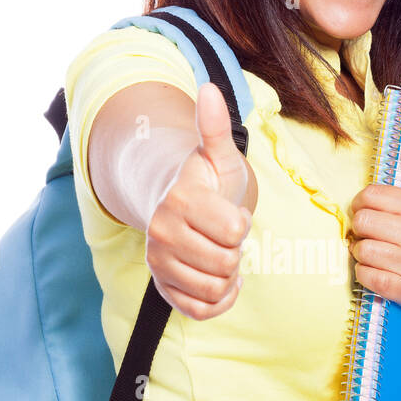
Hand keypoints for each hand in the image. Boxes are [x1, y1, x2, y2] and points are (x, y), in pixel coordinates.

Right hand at [145, 82, 251, 319]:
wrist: (180, 207)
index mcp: (179, 201)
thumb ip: (215, 127)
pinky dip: (219, 299)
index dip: (241, 224)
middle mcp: (161, 234)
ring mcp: (159, 264)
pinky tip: (218, 278)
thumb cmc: (209, 182)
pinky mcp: (163, 289)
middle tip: (224, 235)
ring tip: (219, 252)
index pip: (234, 232)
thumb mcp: (219, 155)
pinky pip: (202, 310)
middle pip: (226, 263)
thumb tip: (209, 90)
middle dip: (235, 251)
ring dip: (228, 274)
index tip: (231, 213)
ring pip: (215, 289)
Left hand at [347, 132, 400, 314]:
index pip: (370, 196)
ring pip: (360, 250)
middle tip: (371, 232)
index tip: (367, 210)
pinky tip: (379, 269)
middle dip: (361, 227)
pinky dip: (366, 273)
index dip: (361, 202)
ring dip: (362, 251)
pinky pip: (366, 276)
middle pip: (362, 222)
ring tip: (377, 251)